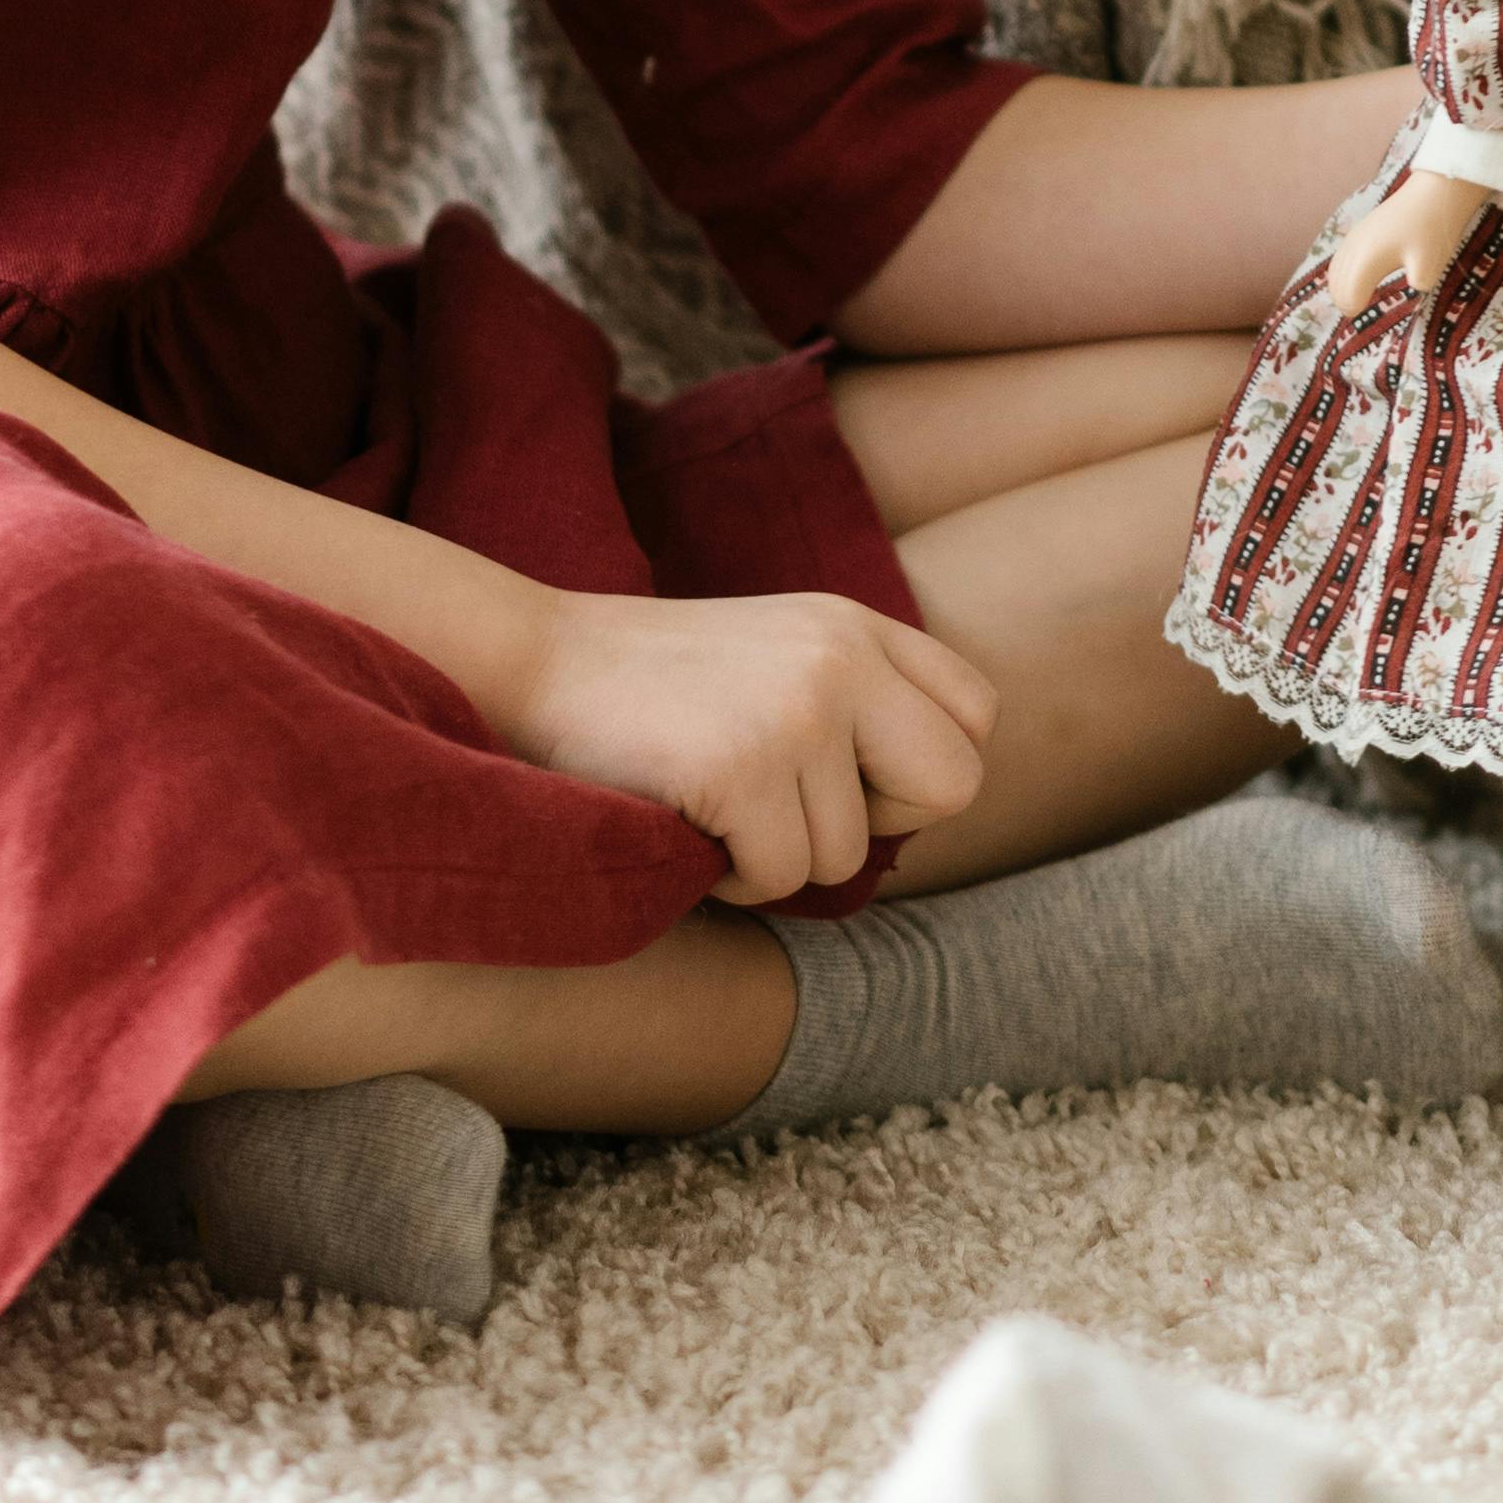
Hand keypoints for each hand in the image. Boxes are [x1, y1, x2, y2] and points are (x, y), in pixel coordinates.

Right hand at [503, 582, 998, 904]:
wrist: (526, 666)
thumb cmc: (649, 687)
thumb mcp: (777, 655)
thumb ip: (860, 699)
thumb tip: (935, 796)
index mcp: (855, 624)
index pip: (976, 716)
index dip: (920, 768)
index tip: (846, 776)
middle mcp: (842, 656)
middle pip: (955, 785)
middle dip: (878, 823)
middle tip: (792, 808)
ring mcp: (797, 709)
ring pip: (850, 855)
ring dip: (779, 857)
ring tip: (712, 800)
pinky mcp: (742, 768)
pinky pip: (780, 879)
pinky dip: (730, 876)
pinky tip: (685, 819)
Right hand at [1322, 162, 1490, 321]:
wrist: (1433, 193)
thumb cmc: (1432, 230)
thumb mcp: (1431, 263)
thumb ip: (1419, 283)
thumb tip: (1413, 290)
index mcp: (1368, 260)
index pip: (1349, 298)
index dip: (1357, 312)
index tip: (1368, 317)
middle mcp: (1355, 249)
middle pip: (1337, 287)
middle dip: (1347, 303)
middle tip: (1363, 314)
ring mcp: (1354, 238)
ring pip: (1335, 273)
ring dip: (1341, 290)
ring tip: (1357, 302)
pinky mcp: (1359, 232)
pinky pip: (1339, 260)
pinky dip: (1342, 275)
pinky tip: (1357, 281)